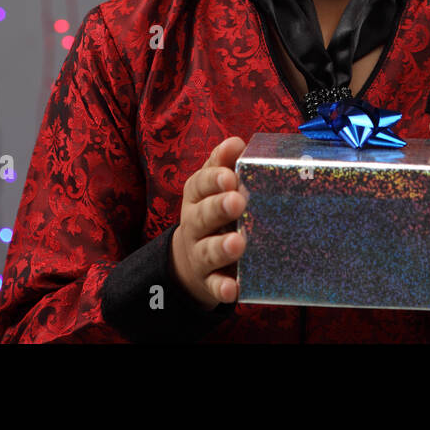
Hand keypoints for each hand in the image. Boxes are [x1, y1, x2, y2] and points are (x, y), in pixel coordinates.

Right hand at [169, 136, 248, 310]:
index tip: (230, 175)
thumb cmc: (213, 211)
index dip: (213, 179)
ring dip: (221, 247)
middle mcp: (194, 224)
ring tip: (238, 244)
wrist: (191, 259)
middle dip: (218, 208)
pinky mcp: (208, 281)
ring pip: (207, 250)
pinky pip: (213, 285)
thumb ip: (224, 163)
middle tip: (238, 201)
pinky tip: (232, 288)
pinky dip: (221, 287)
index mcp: (196, 196)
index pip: (200, 184)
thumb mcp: (214, 185)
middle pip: (202, 215)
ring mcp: (199, 254)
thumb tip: (237, 142)